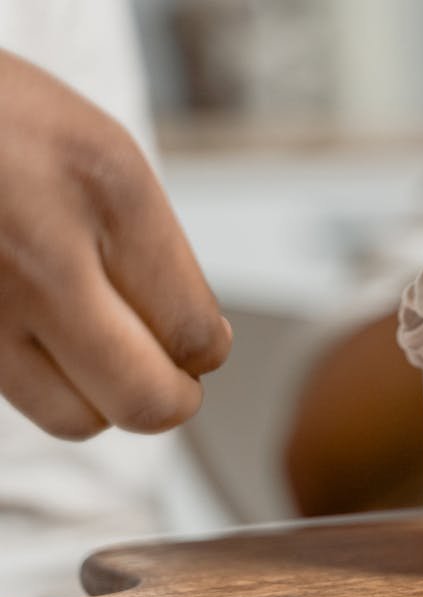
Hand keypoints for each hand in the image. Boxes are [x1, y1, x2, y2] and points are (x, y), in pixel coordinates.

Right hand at [0, 50, 230, 438]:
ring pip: (75, 419)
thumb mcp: (102, 151)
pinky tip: (37, 333)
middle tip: (168, 376)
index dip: (204, 352)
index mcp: (108, 192)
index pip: (193, 333)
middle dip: (169, 397)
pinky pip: (15, 392)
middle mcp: (45, 254)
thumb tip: (196, 344)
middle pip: (145, 399)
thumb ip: (151, 246)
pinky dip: (38, 381)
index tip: (197, 343)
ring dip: (100, 400)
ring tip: (97, 356)